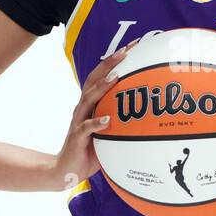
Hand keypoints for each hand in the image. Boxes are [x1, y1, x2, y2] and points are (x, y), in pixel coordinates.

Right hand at [50, 38, 138, 190]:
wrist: (66, 170)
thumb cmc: (90, 150)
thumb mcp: (109, 131)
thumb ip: (122, 120)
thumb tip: (150, 114)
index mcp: (90, 104)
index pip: (101, 76)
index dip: (114, 60)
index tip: (132, 46)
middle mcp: (83, 108)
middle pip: (94, 79)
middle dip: (109, 64)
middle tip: (126, 51)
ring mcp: (79, 121)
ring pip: (88, 99)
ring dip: (102, 87)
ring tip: (115, 77)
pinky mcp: (77, 137)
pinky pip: (86, 128)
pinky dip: (96, 123)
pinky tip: (107, 120)